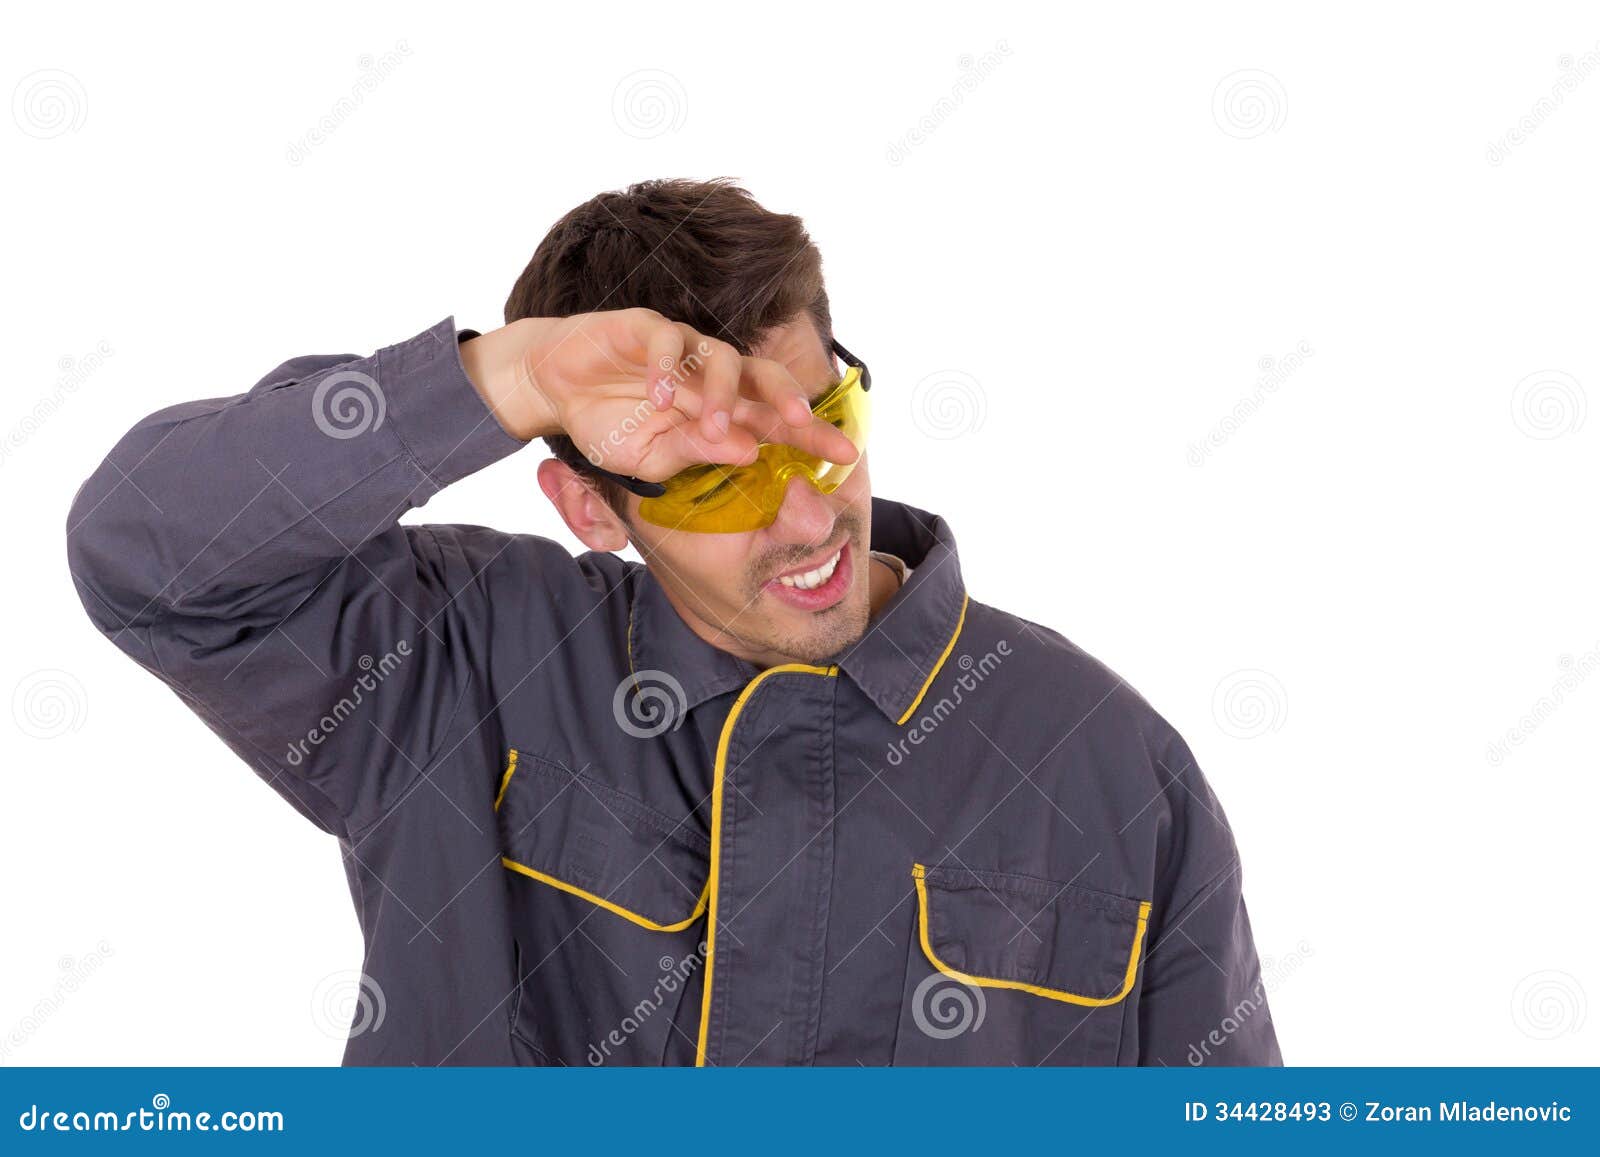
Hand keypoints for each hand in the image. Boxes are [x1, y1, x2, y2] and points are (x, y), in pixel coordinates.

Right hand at [460, 309, 858, 481]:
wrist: (552, 388)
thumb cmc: (608, 423)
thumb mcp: (650, 456)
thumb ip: (696, 453)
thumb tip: (748, 452)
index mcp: (718, 409)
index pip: (773, 420)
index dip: (811, 434)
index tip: (847, 456)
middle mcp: (708, 375)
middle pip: (763, 377)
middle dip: (788, 399)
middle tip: (801, 423)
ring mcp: (680, 348)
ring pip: (720, 356)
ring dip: (719, 393)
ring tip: (710, 426)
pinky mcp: (644, 328)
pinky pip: (665, 341)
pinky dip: (665, 368)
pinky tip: (657, 397)